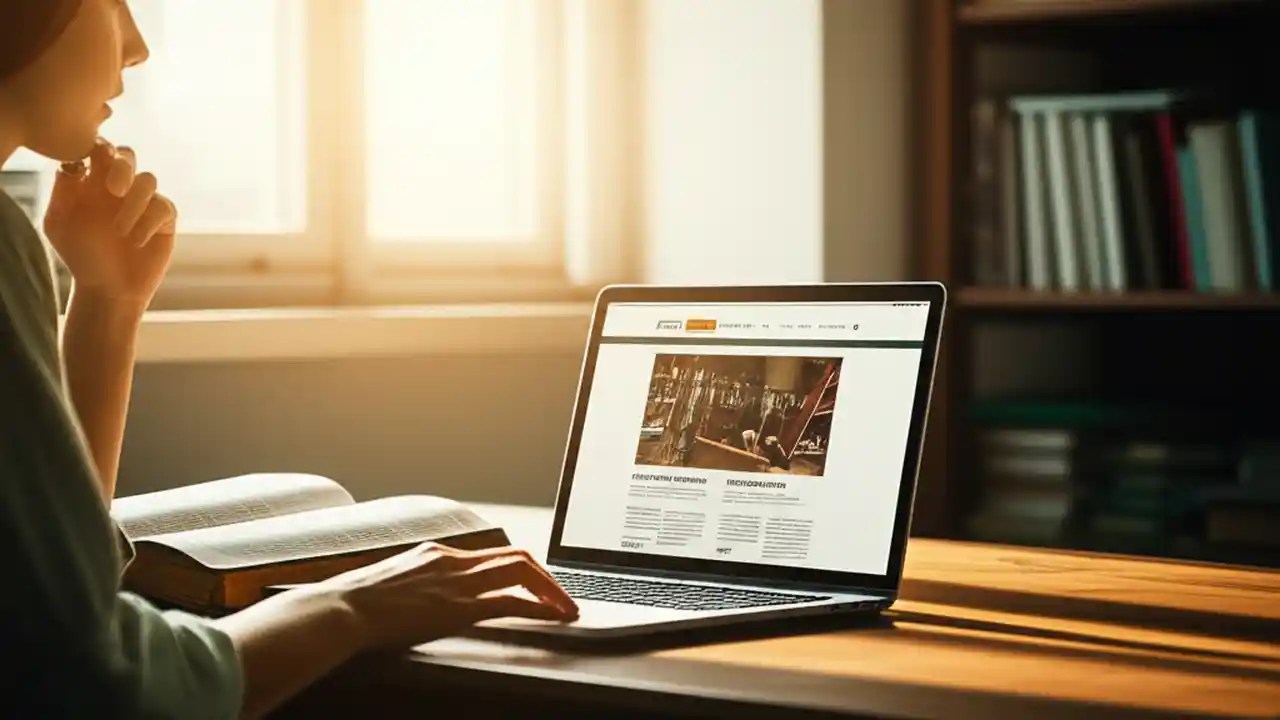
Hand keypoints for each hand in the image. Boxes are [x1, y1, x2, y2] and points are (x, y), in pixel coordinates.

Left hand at [43, 139, 176, 309]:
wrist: (108, 288)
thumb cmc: (81, 255)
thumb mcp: (59, 221)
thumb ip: (63, 190)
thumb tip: (74, 162)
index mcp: (92, 181)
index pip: (99, 149)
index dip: (98, 148)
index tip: (91, 165)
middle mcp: (120, 187)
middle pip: (127, 154)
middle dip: (121, 166)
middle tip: (112, 190)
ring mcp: (144, 201)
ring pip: (148, 179)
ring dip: (134, 202)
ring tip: (119, 230)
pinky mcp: (164, 219)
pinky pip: (163, 207)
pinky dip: (148, 223)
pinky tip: (136, 242)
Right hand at [318, 543, 578, 651]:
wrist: (339, 609)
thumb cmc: (353, 604)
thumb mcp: (390, 586)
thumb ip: (412, 587)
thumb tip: (414, 602)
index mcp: (435, 553)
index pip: (489, 554)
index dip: (516, 568)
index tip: (531, 583)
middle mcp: (451, 559)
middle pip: (514, 556)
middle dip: (543, 575)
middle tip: (559, 595)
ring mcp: (457, 580)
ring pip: (520, 571)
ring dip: (549, 589)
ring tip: (566, 607)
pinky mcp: (458, 605)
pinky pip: (510, 602)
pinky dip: (537, 608)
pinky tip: (552, 618)